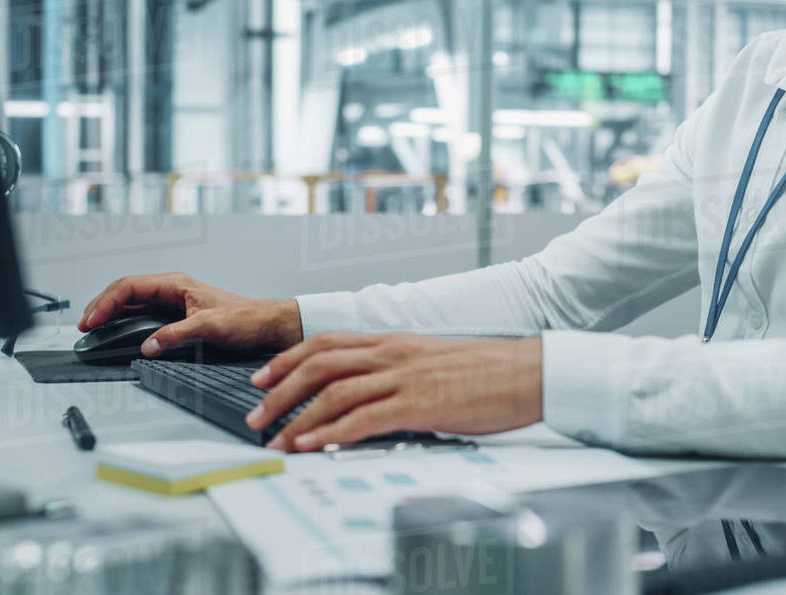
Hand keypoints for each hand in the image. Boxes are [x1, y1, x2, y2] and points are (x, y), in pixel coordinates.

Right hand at [79, 273, 302, 355]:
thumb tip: (147, 345)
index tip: (92, 320)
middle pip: (125, 293)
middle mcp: (172, 290)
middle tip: (84, 326)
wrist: (267, 326)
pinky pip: (143, 316)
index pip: (129, 286)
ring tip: (93, 328)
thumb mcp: (210, 327)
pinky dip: (125, 323)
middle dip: (101, 306)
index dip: (106, 302)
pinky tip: (117, 333)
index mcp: (176, 284)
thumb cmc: (246, 319)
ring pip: (132, 304)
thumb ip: (177, 335)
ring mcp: (173, 303)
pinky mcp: (177, 317)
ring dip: (111, 314)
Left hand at [244, 333, 542, 451]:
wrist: (530, 371)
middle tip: (255, 412)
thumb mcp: (434, 361)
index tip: (262, 377)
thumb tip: (372, 394)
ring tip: (274, 436)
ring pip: (334, 391)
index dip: (288, 360)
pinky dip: (330, 432)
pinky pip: (364, 419)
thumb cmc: (490, 371)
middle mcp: (392, 354)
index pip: (327, 342)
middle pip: (319, 365)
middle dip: (280, 390)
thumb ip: (400, 372)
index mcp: (395, 341)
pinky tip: (311, 445)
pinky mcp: (419, 404)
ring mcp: (404, 378)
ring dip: (297, 415)